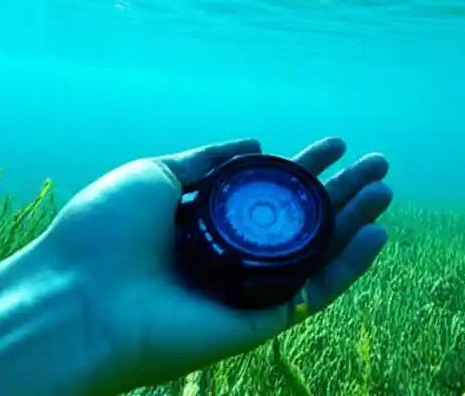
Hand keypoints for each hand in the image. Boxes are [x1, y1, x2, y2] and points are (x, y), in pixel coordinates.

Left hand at [32, 137, 391, 394]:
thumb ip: (206, 160)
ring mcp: (244, 291)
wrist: (77, 300)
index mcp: (203, 224)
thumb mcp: (153, 174)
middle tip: (378, 165)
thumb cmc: (101, 235)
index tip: (334, 144)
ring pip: (316, 256)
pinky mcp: (256, 322)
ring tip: (386, 191)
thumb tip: (257, 142)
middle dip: (341, 193)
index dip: (302, 168)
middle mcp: (228, 257)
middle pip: (301, 223)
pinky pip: (312, 293)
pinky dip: (348, 268)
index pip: (266, 193)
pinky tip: (374, 235)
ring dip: (355, 224)